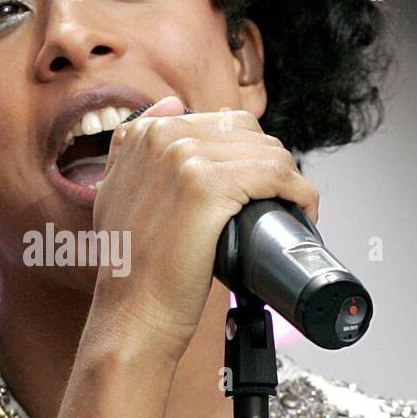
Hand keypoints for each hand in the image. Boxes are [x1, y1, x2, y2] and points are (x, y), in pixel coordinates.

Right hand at [87, 95, 318, 363]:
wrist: (133, 313)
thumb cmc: (132, 268)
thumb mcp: (114, 193)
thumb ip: (131, 148)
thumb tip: (169, 105)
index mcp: (142, 133)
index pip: (222, 122)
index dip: (247, 154)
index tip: (255, 185)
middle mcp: (160, 136)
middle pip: (247, 132)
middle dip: (270, 164)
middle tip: (277, 200)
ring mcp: (182, 157)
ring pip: (266, 151)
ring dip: (289, 179)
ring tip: (291, 208)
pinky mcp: (207, 184)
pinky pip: (276, 174)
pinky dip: (299, 192)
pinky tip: (302, 210)